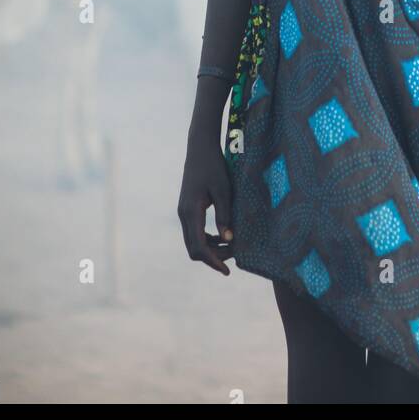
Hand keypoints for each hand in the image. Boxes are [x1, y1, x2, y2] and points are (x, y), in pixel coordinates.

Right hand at [178, 133, 235, 274]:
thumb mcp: (224, 190)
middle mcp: (184, 215)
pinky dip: (208, 239)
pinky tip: (223, 236)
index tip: (227, 271)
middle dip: (213, 257)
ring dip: (211, 248)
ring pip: (194, 241)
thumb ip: (225, 215)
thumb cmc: (214, 166)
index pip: (199, 247)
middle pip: (194, 249)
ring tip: (232, 247)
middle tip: (234, 257)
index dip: (213, 262)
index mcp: (191, 212)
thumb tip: (229, 240)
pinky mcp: (188, 209)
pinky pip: (195, 232)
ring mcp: (184, 212)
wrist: (200, 148)